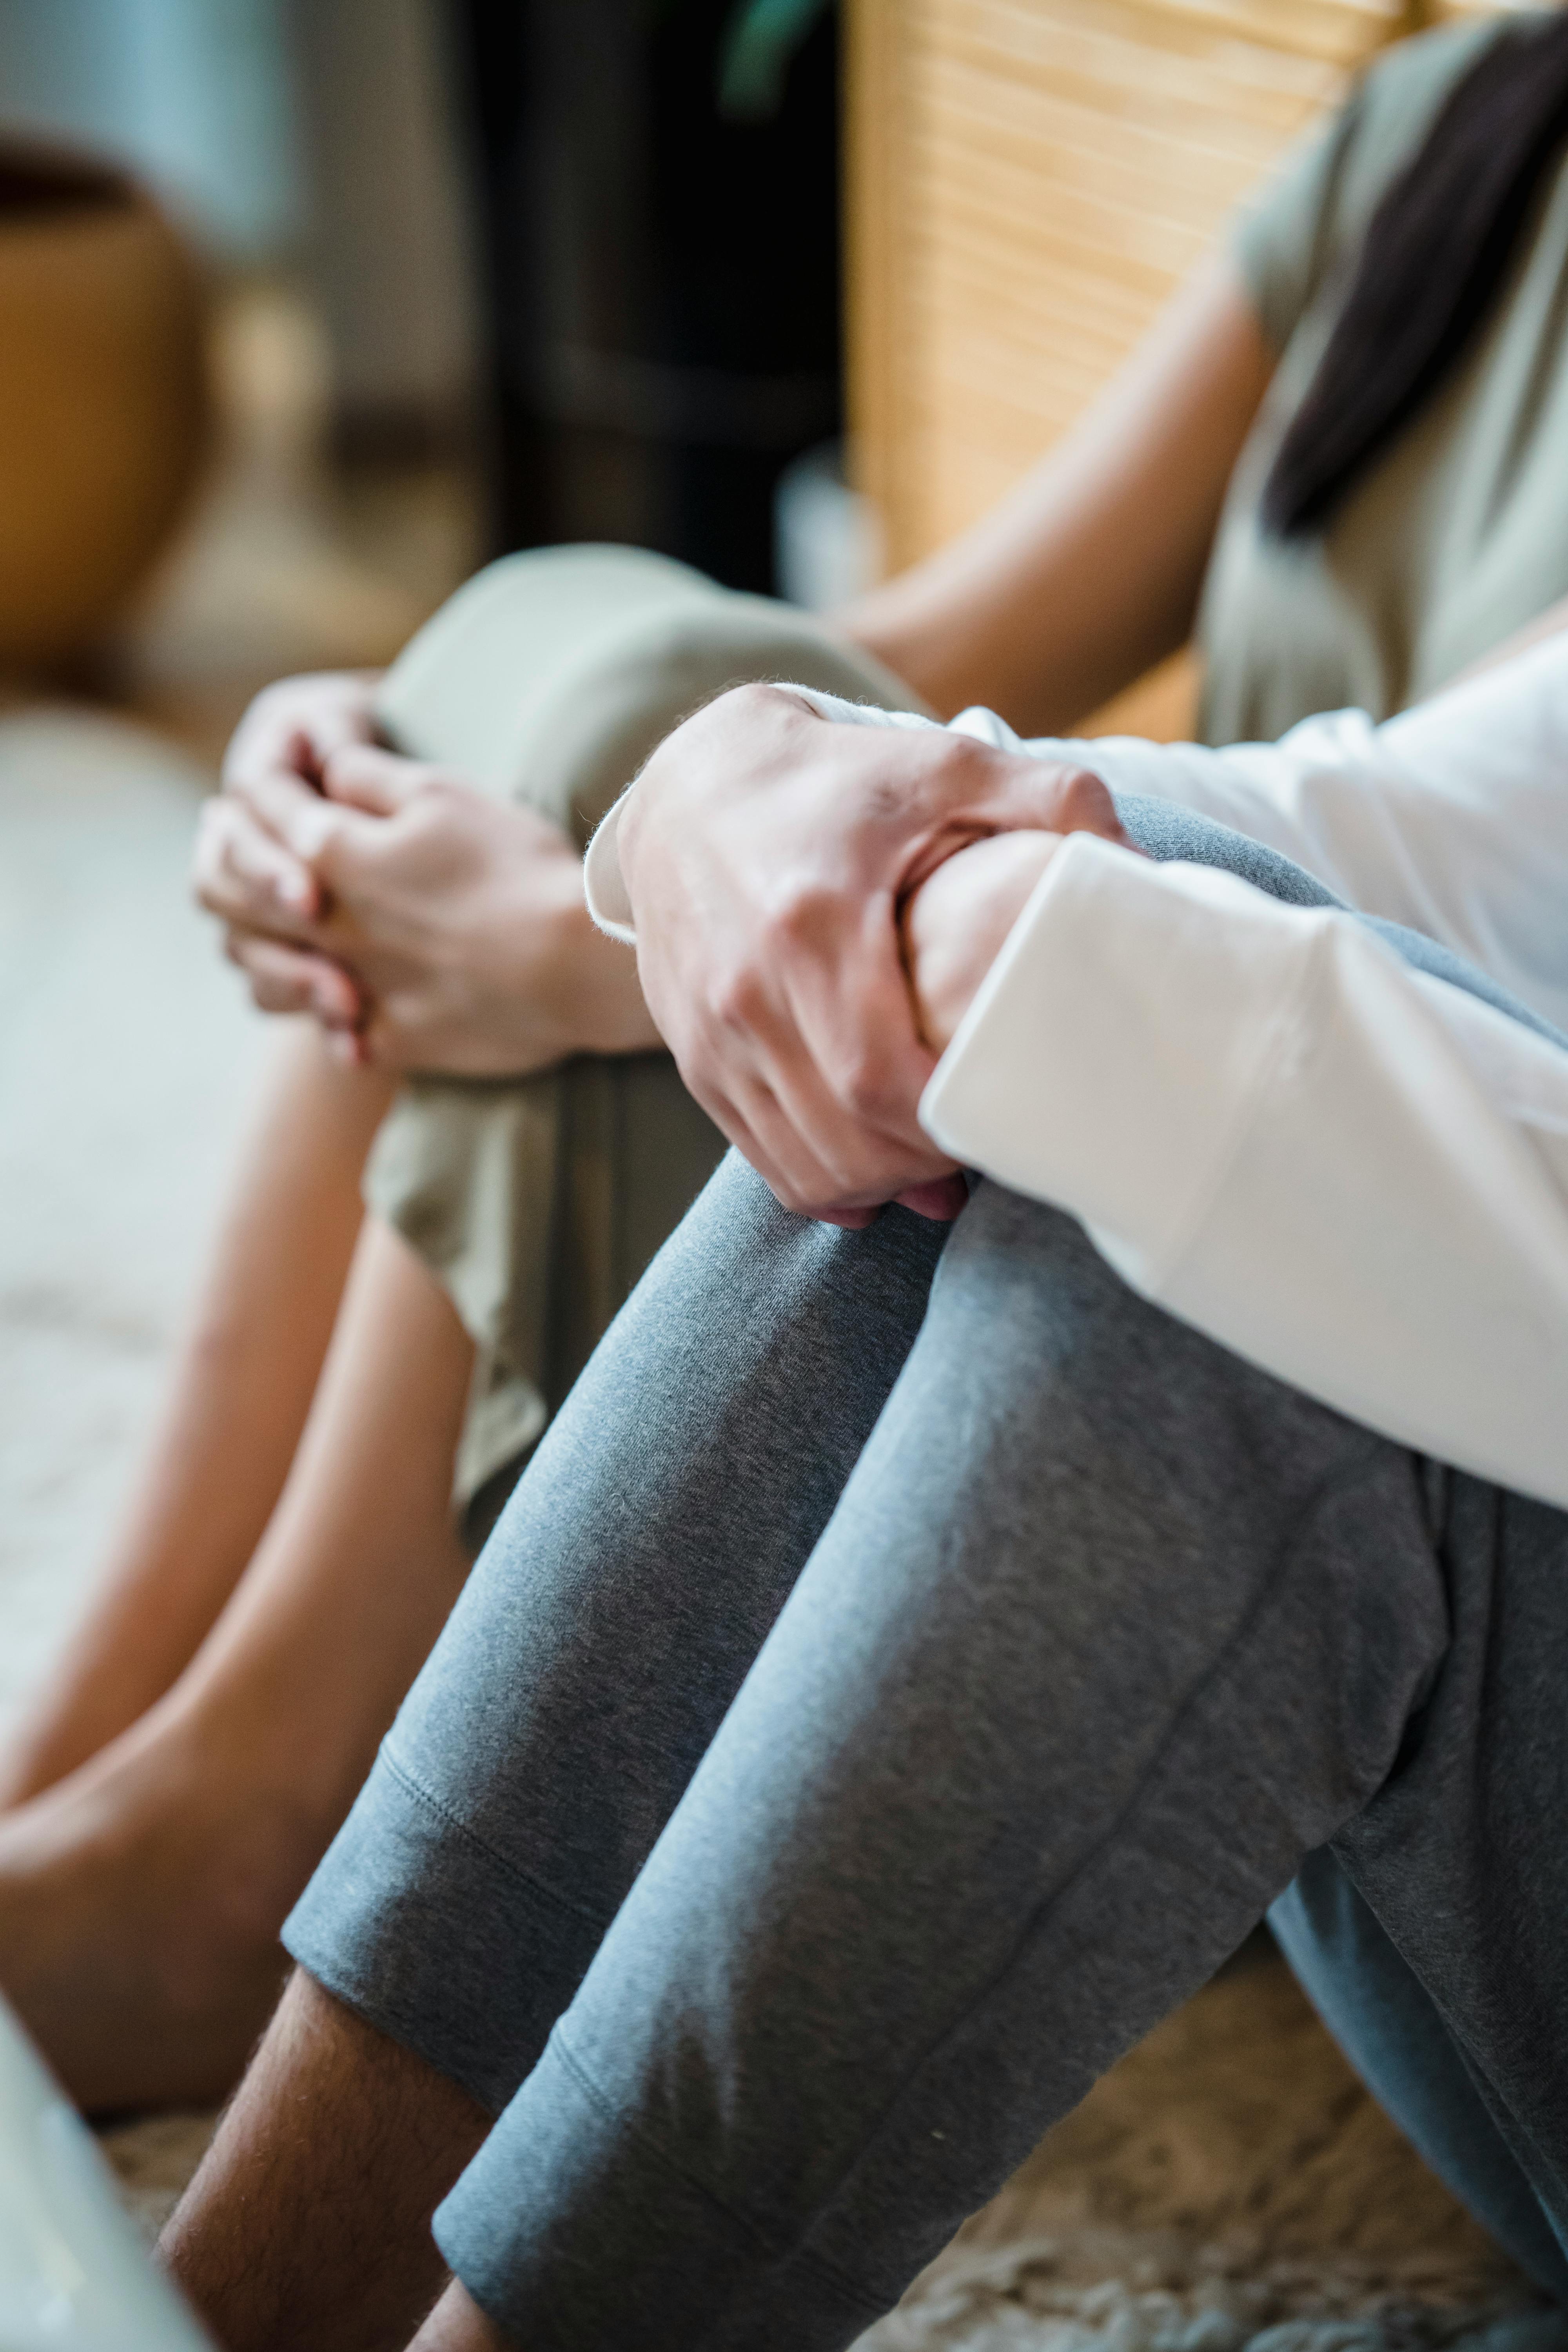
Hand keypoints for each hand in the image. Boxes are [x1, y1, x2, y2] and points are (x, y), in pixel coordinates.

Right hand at [195, 670, 381, 1032]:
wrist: (401, 793)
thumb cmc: (361, 742)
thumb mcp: (346, 723)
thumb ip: (334, 736)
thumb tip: (327, 757)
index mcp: (244, 808)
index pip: (230, 849)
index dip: (266, 873)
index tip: (313, 898)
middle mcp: (243, 864)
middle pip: (229, 914)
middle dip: (279, 941)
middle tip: (333, 968)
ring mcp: (268, 916)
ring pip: (252, 964)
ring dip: (295, 987)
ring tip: (350, 1007)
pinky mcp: (305, 957)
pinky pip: (286, 1002)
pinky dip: (321, 1027)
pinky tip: (357, 1048)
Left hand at [197, 687, 660, 1074]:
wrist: (577, 965)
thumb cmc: (517, 866)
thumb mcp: (441, 794)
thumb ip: (368, 779)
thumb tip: (324, 770)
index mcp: (334, 854)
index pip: (261, 810)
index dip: (255, 792)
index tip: (258, 784)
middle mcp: (330, 925)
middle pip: (234, 896)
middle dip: (230, 866)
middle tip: (227, 849)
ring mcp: (357, 989)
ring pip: (269, 978)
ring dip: (265, 952)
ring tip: (276, 938)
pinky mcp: (395, 1041)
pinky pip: (339, 1038)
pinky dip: (337, 1024)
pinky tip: (350, 1012)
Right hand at [616, 684, 1126, 1222]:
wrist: (691, 783)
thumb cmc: (835, 777)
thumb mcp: (948, 763)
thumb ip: (1052, 799)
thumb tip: (1139, 867)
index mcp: (810, 924)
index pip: (876, 1082)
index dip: (945, 1127)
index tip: (1003, 1118)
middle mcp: (745, 990)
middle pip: (842, 1140)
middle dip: (922, 1169)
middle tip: (983, 1149)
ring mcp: (709, 1031)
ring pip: (801, 1164)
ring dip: (878, 1186)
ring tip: (937, 1168)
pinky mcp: (692, 1054)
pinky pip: (761, 1156)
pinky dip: (823, 1180)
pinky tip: (876, 1171)